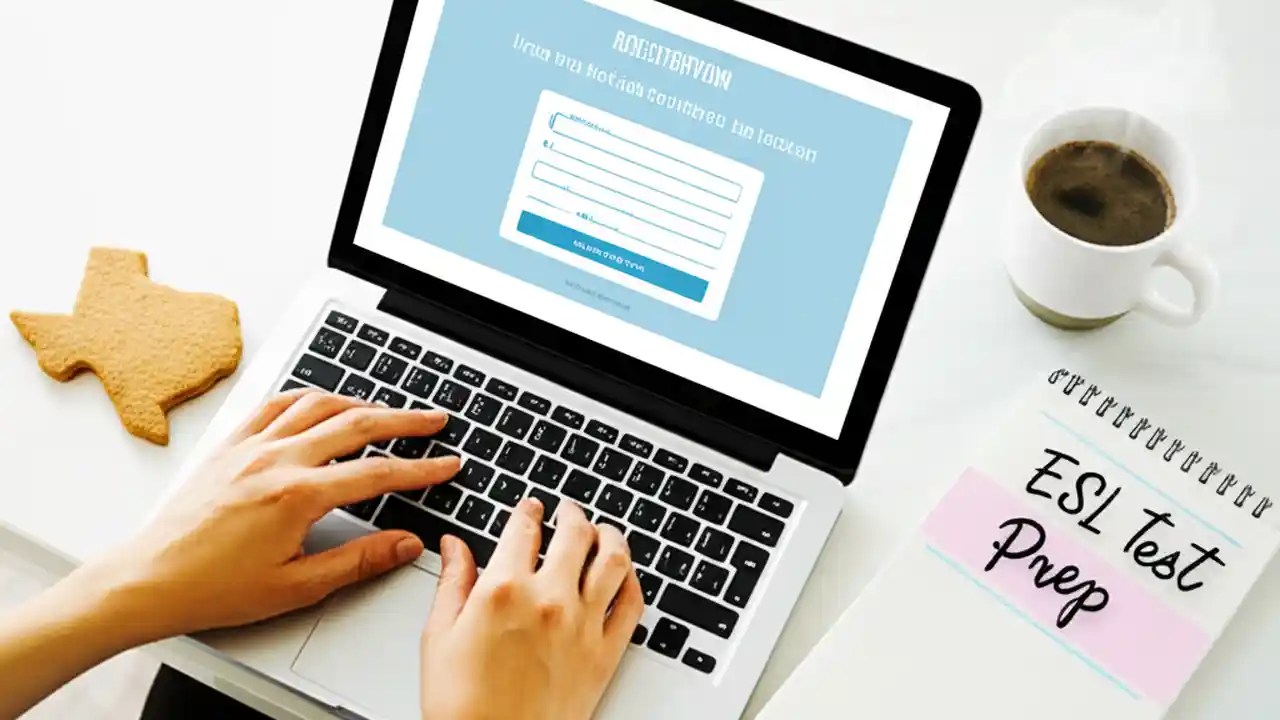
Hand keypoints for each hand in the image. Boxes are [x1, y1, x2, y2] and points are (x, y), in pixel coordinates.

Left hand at [65, 389, 460, 645]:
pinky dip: (306, 397)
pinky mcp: (229, 446)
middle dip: (403, 420)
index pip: (378, 473)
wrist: (149, 580)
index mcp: (298, 496)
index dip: (421, 469)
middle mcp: (276, 460)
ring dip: (360, 403)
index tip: (446, 464)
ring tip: (386, 410)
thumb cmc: (213, 588)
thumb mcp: (297, 587)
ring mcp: (250, 447)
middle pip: (356, 424)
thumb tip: (404, 544)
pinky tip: (320, 402)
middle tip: (433, 421)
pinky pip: (274, 404)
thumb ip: (359, 560)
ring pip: (317, 405)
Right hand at [421, 500, 643, 719]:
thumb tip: (454, 547)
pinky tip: (623, 575)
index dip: (528, 511)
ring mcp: (582, 625)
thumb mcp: (439, 637)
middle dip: (571, 514)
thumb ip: (453, 583)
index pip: (524, 528)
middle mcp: (548, 600)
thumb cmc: (462, 707)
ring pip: (613, 559)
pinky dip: (631, 581)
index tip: (530, 508)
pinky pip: (632, 604)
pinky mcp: (604, 653)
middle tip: (568, 511)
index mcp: (503, 590)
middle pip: (575, 533)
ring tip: (603, 531)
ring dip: (609, 536)